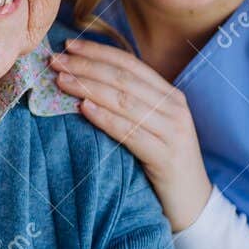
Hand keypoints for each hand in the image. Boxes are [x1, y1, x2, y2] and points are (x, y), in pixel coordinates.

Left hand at [50, 39, 211, 231]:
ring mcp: (173, 131)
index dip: (98, 52)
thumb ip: (129, 105)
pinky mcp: (166, 156)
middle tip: (56, 60)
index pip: (130, 64)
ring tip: (62, 81)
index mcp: (169, 95)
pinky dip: (106, 118)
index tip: (68, 44)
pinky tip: (84, 108)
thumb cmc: (162, 163)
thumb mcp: (150, 127)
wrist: (192, 204)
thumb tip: (87, 83)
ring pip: (125, 101)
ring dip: (90, 87)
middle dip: (87, 66)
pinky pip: (130, 132)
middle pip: (124, 78)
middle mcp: (174, 107)